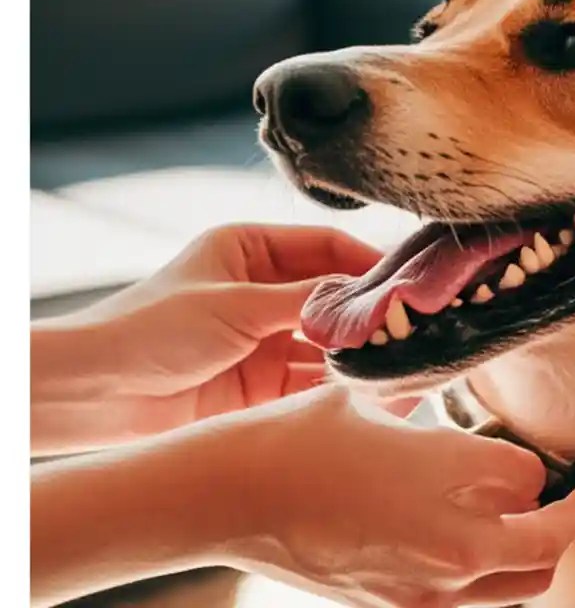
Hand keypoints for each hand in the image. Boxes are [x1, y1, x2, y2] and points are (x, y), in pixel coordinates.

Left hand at [31, 224, 384, 452]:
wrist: (98, 393)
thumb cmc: (151, 328)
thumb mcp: (236, 302)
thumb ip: (306, 299)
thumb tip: (369, 299)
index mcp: (249, 251)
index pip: (326, 246)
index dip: (367, 261)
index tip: (406, 281)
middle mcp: (262, 293)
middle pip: (333, 298)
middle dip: (368, 313)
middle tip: (412, 324)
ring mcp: (264, 341)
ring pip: (329, 343)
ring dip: (357, 352)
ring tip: (397, 359)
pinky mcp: (262, 387)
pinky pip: (314, 382)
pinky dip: (339, 385)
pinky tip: (368, 388)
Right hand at [32, 386, 574, 607]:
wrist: (223, 497)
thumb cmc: (292, 439)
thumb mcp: (373, 404)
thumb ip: (434, 416)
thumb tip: (466, 411)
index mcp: (449, 476)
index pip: (532, 479)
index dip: (537, 463)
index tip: (531, 453)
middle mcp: (449, 541)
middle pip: (547, 545)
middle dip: (572, 519)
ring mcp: (422, 587)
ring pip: (519, 586)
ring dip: (536, 555)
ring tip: (533, 527)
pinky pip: (470, 604)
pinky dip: (490, 581)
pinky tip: (474, 549)